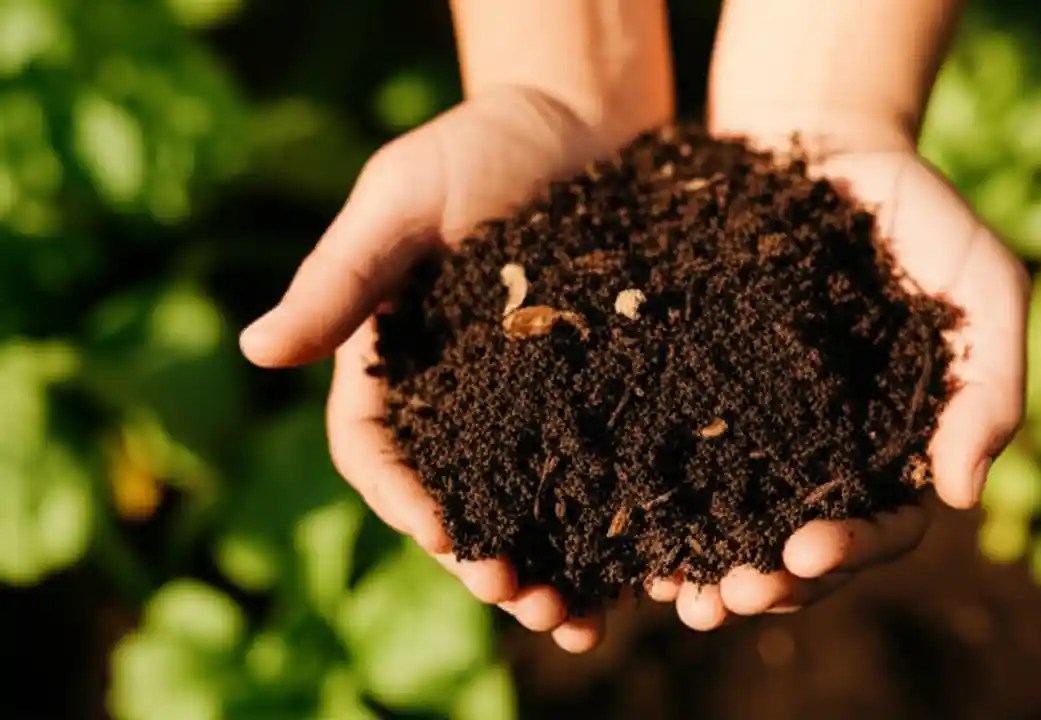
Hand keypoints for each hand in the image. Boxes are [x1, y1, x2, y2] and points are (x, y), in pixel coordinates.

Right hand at [240, 86, 621, 652]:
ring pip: (531, 506)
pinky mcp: (604, 398)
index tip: (442, 532)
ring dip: (548, 569)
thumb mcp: (403, 200)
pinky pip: (604, 473)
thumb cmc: (477, 146)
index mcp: (394, 364)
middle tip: (521, 599)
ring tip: (577, 619)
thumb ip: (345, 277)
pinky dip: (615, 526)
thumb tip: (255, 350)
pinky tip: (646, 572)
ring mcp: (533, 407)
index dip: (402, 497)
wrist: (580, 123)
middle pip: (458, 499)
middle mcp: (460, 402)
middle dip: (483, 559)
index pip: (376, 450)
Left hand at [649, 137, 1028, 628]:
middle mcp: (828, 456)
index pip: (888, 525)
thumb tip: (964, 495)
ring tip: (676, 592)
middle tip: (728, 600)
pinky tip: (627, 530)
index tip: (810, 555)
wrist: (822, 144)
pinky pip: (677, 463)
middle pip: (804, 547)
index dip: (854, 549)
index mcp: (898, 444)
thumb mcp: (981, 277)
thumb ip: (993, 378)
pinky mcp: (699, 396)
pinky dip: (659, 504)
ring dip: (709, 570)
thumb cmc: (915, 209)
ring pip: (736, 524)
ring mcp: (760, 432)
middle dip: (771, 583)